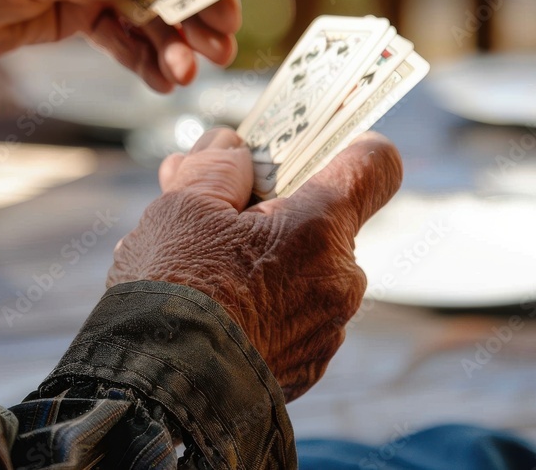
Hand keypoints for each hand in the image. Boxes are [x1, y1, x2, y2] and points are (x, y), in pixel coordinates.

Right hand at [108, 128, 402, 400]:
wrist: (161, 392)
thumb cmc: (173, 289)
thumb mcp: (182, 203)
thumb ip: (217, 164)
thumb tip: (231, 148)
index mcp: (318, 229)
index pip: (374, 163)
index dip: (348, 142)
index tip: (315, 143)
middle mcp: (339, 280)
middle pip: (323, 217)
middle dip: (271, 204)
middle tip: (211, 205)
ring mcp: (326, 329)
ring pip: (303, 266)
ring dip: (261, 254)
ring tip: (197, 262)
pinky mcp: (306, 365)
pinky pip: (293, 312)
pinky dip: (262, 300)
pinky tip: (213, 304)